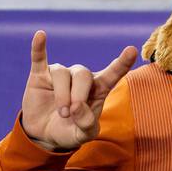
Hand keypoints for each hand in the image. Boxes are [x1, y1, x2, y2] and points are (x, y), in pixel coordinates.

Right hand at [21, 31, 136, 151]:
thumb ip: (87, 123)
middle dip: (78, 95)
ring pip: (62, 74)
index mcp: (98, 89)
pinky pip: (39, 58)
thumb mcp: (84, 135)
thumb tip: (77, 107)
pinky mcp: (40, 75)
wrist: (45, 135)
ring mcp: (60, 75)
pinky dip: (39, 48)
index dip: (122, 63)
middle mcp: (81, 78)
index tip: (132, 50)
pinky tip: (40, 35)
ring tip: (61, 113)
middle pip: (83, 74)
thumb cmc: (70, 131)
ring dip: (61, 94)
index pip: (113, 73)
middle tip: (70, 114)